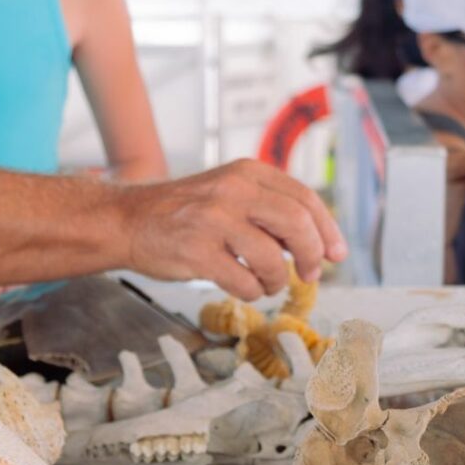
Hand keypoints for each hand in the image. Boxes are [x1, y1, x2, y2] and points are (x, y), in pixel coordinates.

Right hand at [122, 159, 346, 299]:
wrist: (128, 219)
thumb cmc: (183, 211)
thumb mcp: (229, 191)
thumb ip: (269, 208)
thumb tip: (317, 242)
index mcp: (247, 172)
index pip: (304, 198)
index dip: (328, 230)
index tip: (336, 254)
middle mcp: (232, 190)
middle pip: (297, 224)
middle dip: (312, 255)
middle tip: (310, 273)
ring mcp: (213, 220)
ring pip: (273, 259)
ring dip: (277, 279)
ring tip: (265, 282)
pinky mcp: (197, 251)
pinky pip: (244, 282)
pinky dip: (251, 291)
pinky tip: (242, 286)